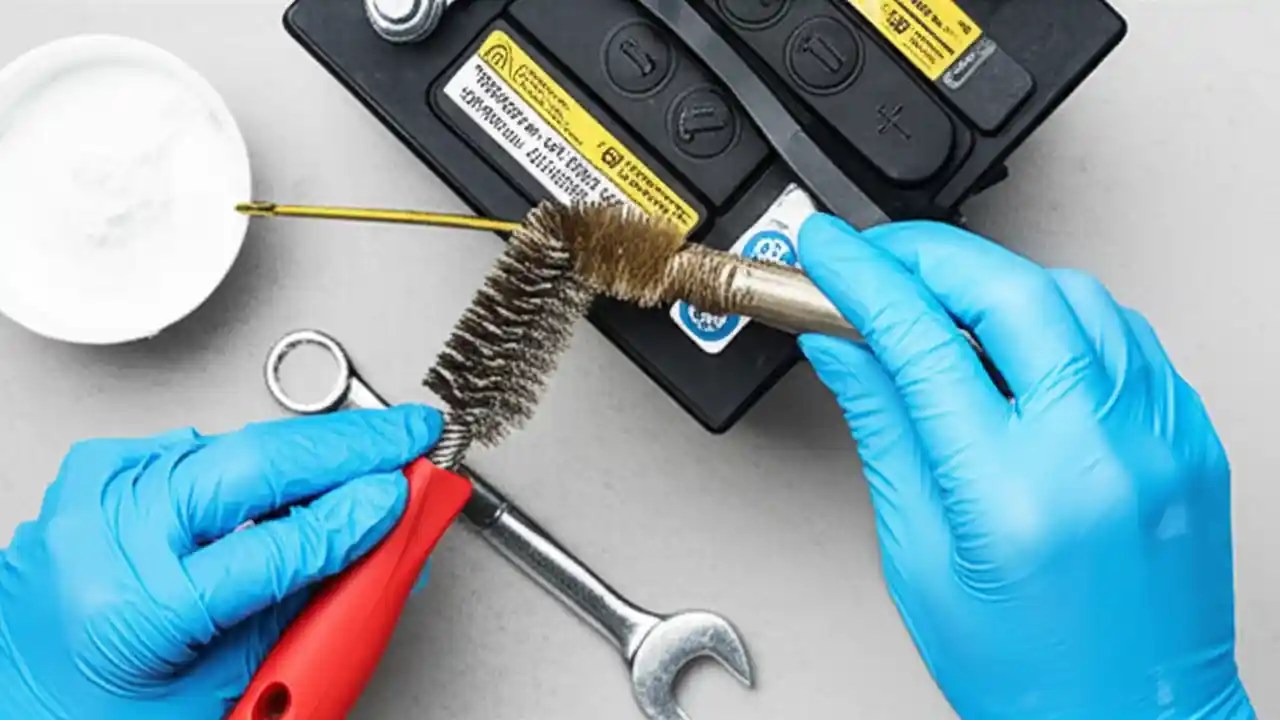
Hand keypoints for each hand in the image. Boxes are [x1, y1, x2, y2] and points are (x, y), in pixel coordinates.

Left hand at [0, 406, 441, 718]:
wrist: (19, 702)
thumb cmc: (102, 712)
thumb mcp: (222, 680)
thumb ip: (306, 605)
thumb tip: (374, 547)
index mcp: (136, 608)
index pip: (277, 546)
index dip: (353, 516)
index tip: (406, 497)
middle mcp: (107, 535)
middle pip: (254, 465)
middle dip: (349, 446)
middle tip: (411, 435)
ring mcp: (96, 498)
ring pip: (230, 446)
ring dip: (311, 443)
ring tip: (376, 442)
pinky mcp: (97, 476)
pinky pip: (196, 448)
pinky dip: (256, 452)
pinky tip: (304, 453)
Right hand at [798, 215, 1252, 718]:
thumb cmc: (1028, 669)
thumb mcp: (919, 552)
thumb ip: (883, 428)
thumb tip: (843, 346)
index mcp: (1011, 492)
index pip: (919, 339)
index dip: (859, 278)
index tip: (824, 251)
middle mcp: (1099, 451)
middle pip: (1007, 288)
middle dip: (925, 254)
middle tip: (873, 259)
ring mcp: (1158, 436)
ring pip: (1075, 295)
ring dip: (995, 280)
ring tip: (940, 302)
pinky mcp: (1189, 435)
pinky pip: (1124, 335)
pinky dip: (1060, 317)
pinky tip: (1019, 339)